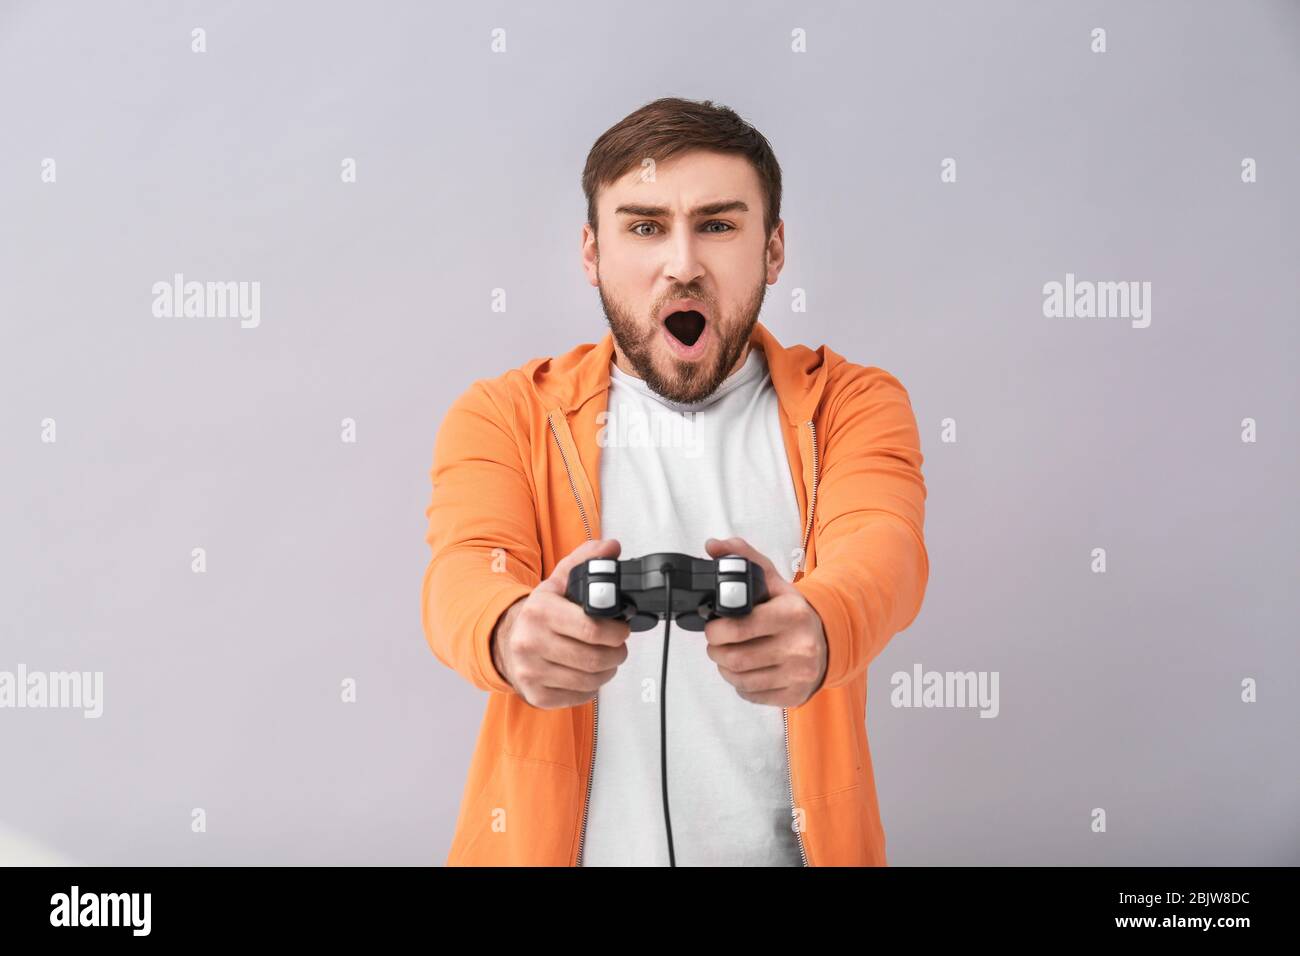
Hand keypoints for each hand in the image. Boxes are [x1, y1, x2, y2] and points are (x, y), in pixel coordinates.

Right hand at [491, 539, 631, 708]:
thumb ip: (587, 561)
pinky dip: (591, 687)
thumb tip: (611, 547)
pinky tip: (587, 673)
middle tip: (618, 646)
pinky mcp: (536, 694)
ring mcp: (531, 671)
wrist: (506, 639)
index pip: (591, 628)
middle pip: (594, 658)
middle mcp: (531, 642)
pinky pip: (579, 697)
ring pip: (589, 680)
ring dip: (607, 671)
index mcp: (540, 610)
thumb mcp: (559, 582)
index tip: (622, 629)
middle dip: (617, 653)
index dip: (616, 631)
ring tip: (606, 659)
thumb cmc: (539, 613)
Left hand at [701, 536, 827, 706]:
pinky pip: (752, 695)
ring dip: (725, 668)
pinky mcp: (795, 694)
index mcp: (792, 614)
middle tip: (716, 643)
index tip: (713, 626)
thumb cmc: (793, 611)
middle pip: (736, 658)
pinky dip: (740, 684)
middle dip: (716, 650)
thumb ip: (743, 559)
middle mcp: (799, 646)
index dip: (716, 630)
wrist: (828, 640)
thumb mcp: (772, 581)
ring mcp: (798, 674)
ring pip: (741, 679)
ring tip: (728, 656)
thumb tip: (712, 546)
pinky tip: (746, 671)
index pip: (739, 627)